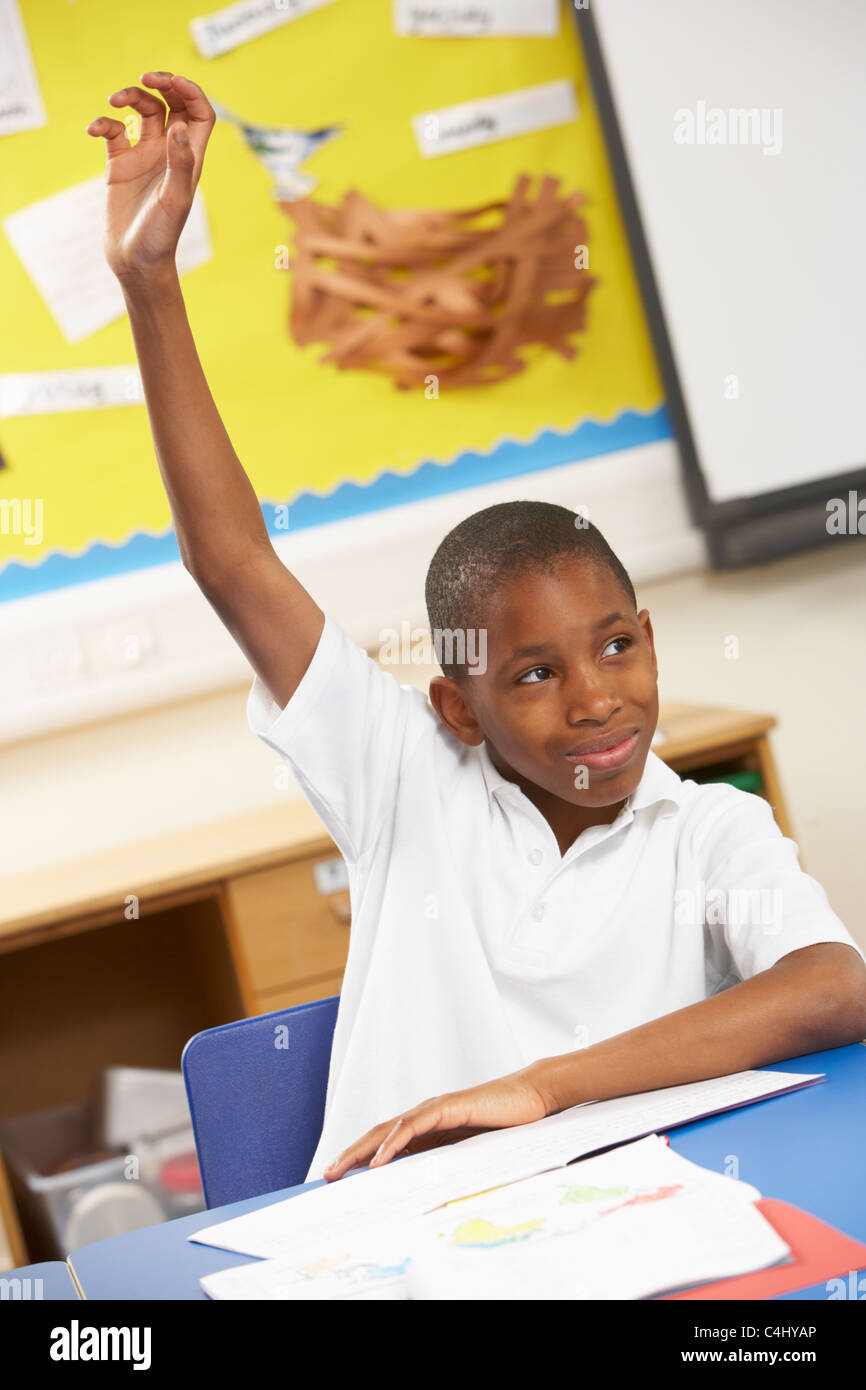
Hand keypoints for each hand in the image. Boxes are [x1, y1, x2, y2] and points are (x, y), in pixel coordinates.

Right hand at [86, 71, 215, 281]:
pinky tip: (94, 130)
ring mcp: (145, 157)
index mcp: (189, 158)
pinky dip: (103, 123)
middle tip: (146, 77)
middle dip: (161, 84)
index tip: (171, 82)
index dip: (191, 92)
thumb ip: (180, 164)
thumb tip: (179, 127)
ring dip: (130, 97)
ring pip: (143, 112)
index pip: (200, 114)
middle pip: (172, 104)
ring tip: (114, 101)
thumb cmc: (161, 236)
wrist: (136, 262)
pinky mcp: (120, 164)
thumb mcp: (175, 200)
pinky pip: (114, 131)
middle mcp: (169, 153)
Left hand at [322, 1066, 554, 1180]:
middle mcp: (426, 1114)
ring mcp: (435, 1109)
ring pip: (389, 1130)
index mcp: (429, 1126)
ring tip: (342, 1169)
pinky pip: (414, 1128)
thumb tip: (421, 1188)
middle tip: (327, 1175)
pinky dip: (393, 1144)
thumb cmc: (505, 1122)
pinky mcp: (447, 1108)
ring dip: (362, 1150)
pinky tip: (379, 1160)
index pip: (386, 1142)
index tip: (342, 1176)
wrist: (531, 1098)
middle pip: (378, 1135)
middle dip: (350, 1154)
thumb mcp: (469, 1150)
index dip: (362, 1157)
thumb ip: (445, 1160)